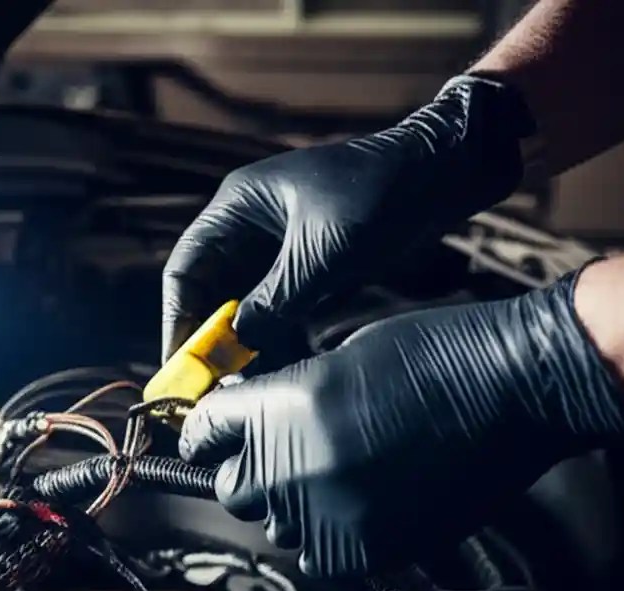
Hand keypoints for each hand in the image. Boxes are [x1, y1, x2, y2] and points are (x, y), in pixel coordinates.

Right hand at [162, 74, 535, 364]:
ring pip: (242, 302)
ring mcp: (279, 243)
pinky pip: (276, 304)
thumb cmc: (379, 195)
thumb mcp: (323, 255)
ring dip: (240, 340)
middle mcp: (249, 224)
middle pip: (209, 290)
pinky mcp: (309, 261)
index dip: (178, 320)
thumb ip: (275, 303)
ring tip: (240, 384)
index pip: (185, 269)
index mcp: (237, 205)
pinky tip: (275, 365)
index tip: (181, 366)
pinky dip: (272, 333)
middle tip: (208, 386)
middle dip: (207, 337)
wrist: (445, 171)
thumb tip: (237, 348)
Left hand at [179, 271, 623, 576]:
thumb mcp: (336, 359)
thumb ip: (281, 397)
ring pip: (277, 526)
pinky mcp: (368, 551)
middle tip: (282, 456)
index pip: (200, 434)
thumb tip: (248, 422)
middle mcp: (289, 468)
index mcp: (275, 409)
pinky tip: (364, 503)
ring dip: (292, 505)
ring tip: (339, 474)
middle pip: (231, 490)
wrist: (512, 390)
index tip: (215, 436)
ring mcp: (328, 515)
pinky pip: (320, 556)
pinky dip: (331, 535)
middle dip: (248, 473)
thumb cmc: (432, 355)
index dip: (206, 433)